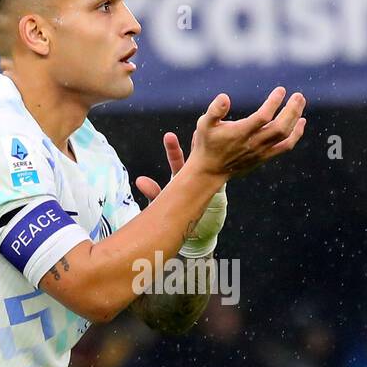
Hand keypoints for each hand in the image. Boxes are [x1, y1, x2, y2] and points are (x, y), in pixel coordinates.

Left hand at [136, 133, 225, 255]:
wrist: (199, 234)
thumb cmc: (179, 218)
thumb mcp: (163, 205)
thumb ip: (153, 193)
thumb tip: (139, 181)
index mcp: (181, 179)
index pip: (177, 161)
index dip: (173, 149)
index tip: (169, 136)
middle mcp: (196, 177)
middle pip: (196, 157)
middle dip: (196, 143)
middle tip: (195, 132)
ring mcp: (209, 183)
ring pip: (210, 164)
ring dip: (211, 151)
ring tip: (209, 138)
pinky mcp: (219, 192)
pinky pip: (221, 177)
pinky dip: (223, 167)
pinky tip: (226, 157)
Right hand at [181, 87, 306, 182]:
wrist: (210, 171)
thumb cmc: (207, 144)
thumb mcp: (204, 124)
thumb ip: (215, 110)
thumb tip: (224, 97)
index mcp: (240, 133)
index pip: (263, 117)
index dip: (274, 103)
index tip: (281, 90)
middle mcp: (253, 143)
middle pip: (280, 127)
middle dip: (292, 110)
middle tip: (298, 95)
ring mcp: (261, 151)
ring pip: (285, 136)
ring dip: (295, 118)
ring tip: (300, 102)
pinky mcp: (265, 156)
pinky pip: (285, 146)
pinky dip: (296, 134)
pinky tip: (301, 121)